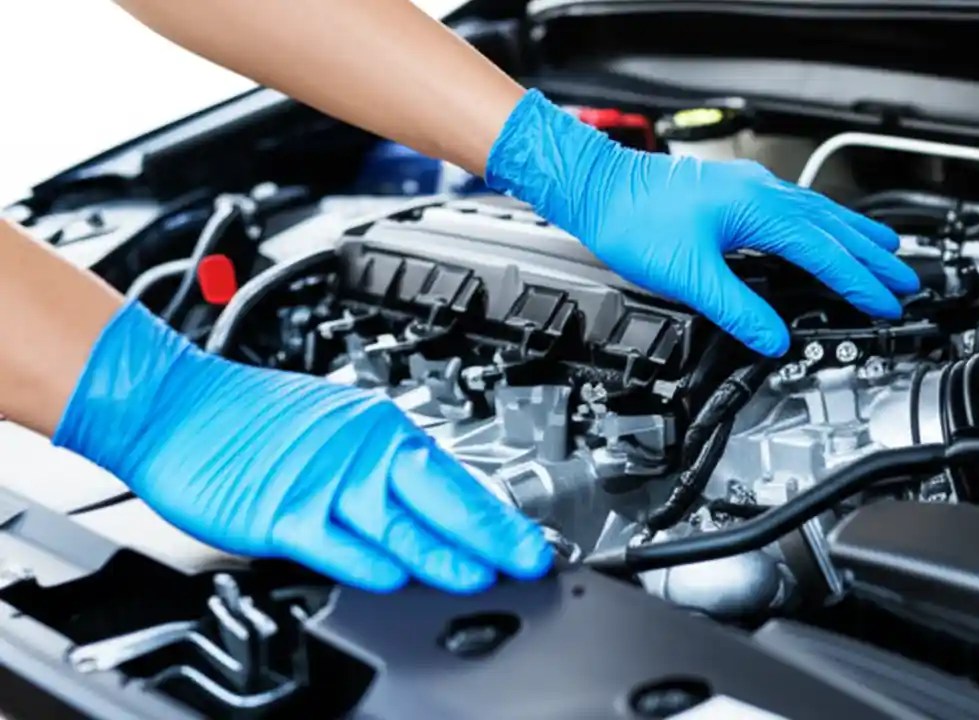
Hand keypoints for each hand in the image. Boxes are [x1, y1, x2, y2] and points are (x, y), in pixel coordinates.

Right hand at [54, 303, 551, 592]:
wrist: (177, 404)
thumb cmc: (253, 417)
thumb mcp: (337, 424)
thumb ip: (385, 464)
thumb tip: (439, 502)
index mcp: (379, 429)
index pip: (456, 476)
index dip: (499, 514)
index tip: (533, 540)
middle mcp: (358, 454)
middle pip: (440, 499)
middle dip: (492, 534)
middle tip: (530, 558)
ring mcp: (322, 484)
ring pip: (397, 526)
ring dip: (442, 555)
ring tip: (479, 576)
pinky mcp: (282, 513)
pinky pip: (334, 544)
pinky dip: (367, 563)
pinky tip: (396, 578)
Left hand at [486, 90, 919, 357]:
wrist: (595, 188)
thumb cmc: (632, 221)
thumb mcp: (688, 276)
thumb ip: (737, 310)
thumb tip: (773, 338)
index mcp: (759, 212)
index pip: (824, 253)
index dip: (857, 283)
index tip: (885, 303)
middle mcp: (761, 194)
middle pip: (832, 228)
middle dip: (871, 257)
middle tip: (903, 280)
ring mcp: (748, 189)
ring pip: (817, 214)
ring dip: (852, 235)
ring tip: (882, 251)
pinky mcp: (733, 193)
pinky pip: (796, 209)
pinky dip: (822, 225)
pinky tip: (822, 232)